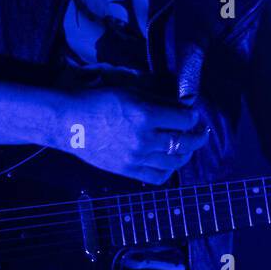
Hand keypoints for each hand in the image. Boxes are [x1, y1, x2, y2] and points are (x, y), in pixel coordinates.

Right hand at [59, 87, 208, 184]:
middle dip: (198, 136)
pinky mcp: (127, 170)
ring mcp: (136, 157)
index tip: (194, 114)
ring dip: (188, 153)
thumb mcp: (131, 92)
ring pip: (175, 161)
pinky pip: (158, 176)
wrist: (69, 123)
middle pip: (185, 142)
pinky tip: (170, 161)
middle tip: (201, 131)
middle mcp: (143, 138)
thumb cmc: (99, 101)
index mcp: (145, 115)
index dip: (194, 116)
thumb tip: (185, 105)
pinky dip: (169, 170)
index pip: (185, 119)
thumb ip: (160, 100)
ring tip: (189, 146)